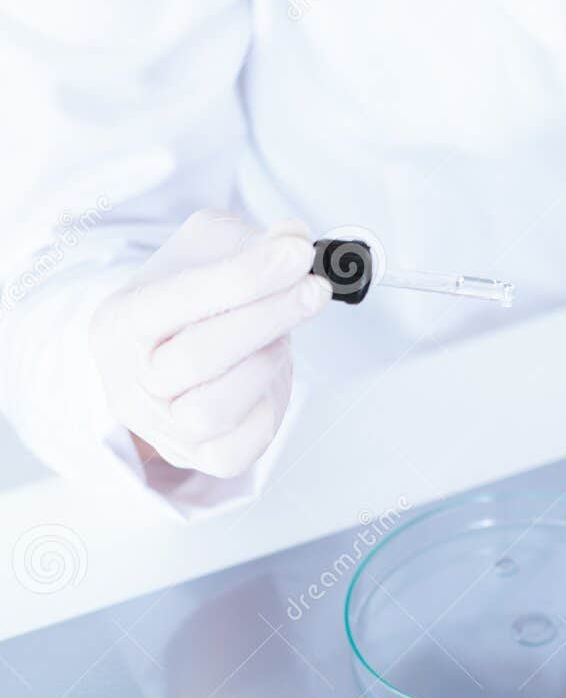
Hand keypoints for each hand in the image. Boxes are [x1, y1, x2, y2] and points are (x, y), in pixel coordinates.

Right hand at [89, 210, 330, 478]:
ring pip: (213, 409)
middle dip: (268, 317)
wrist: (188, 359)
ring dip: (263, 364)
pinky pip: (242, 443)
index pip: (173, 300)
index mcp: (118, 322)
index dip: (241, 278)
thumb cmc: (196, 307)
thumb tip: (293, 240)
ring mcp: (162, 427)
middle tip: (314, 287)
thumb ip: (247, 241)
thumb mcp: (210, 253)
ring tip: (278, 337)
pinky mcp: (204, 457)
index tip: (296, 253)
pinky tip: (268, 374)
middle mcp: (129, 381)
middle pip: (196, 358)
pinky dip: (267, 404)